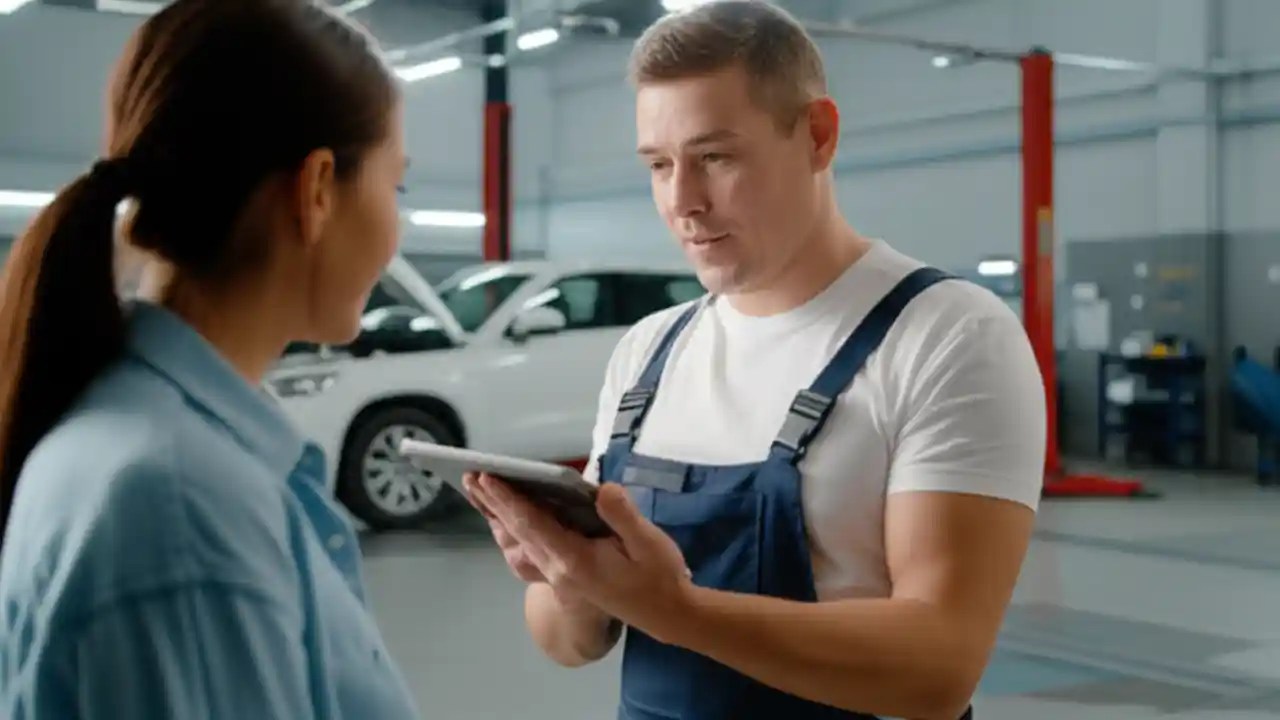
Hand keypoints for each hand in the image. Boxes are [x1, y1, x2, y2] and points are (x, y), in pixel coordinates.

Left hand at [469, 473, 694, 642]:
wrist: (665, 614)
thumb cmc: (658, 575)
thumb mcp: (648, 542)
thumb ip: (622, 515)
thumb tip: (600, 488)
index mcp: (575, 559)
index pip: (533, 523)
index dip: (508, 499)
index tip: (487, 477)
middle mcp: (558, 569)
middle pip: (518, 531)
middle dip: (493, 503)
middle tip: (470, 476)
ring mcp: (558, 576)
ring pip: (519, 543)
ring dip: (498, 517)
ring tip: (479, 493)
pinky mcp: (563, 577)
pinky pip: (528, 551)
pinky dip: (512, 532)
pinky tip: (508, 520)